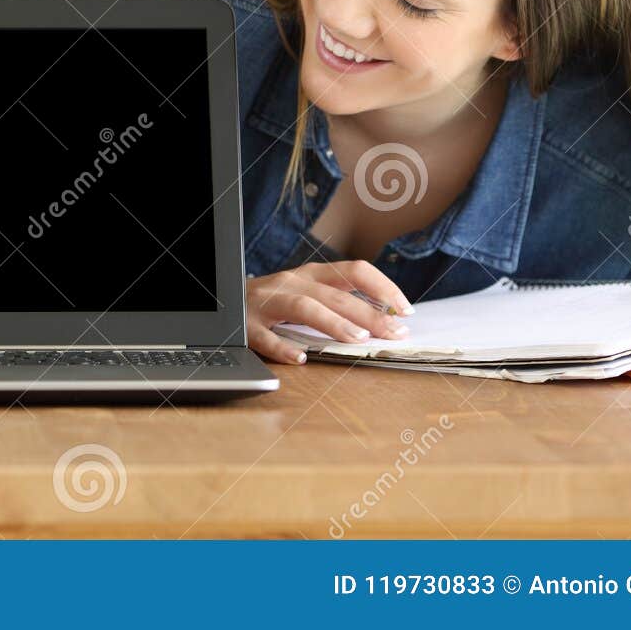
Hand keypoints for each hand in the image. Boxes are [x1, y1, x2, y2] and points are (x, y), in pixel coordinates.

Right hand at [245, 260, 412, 364]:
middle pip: (334, 294)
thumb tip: (387, 321)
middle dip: (368, 313)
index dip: (383, 288)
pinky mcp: (248, 325)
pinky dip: (283, 347)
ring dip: (332, 322)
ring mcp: (268, 303)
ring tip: (356, 339)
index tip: (406, 310)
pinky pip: (266, 336)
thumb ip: (340, 301)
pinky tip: (300, 358)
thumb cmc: (274, 302)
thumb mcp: (307, 292)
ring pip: (303, 307)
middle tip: (393, 334)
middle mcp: (292, 283)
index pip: (354, 271)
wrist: (224, 301)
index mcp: (312, 274)